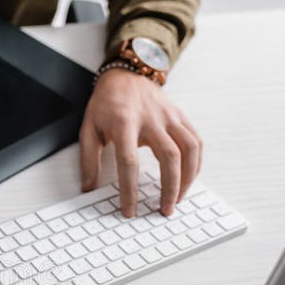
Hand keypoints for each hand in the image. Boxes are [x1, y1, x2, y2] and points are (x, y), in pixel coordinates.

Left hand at [79, 68, 202, 216]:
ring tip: (179, 198)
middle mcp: (151, 119)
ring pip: (189, 149)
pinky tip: (188, 179)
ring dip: (188, 177)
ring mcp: (169, 116)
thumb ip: (88, 159)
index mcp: (124, 123)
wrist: (125, 75)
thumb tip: (88, 188)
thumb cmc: (105, 104)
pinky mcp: (180, 116)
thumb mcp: (88, 129)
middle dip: (169, 187)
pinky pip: (196, 141)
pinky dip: (196, 163)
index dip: (130, 190)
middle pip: (168, 156)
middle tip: (164, 210)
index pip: (129, 162)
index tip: (129, 210)